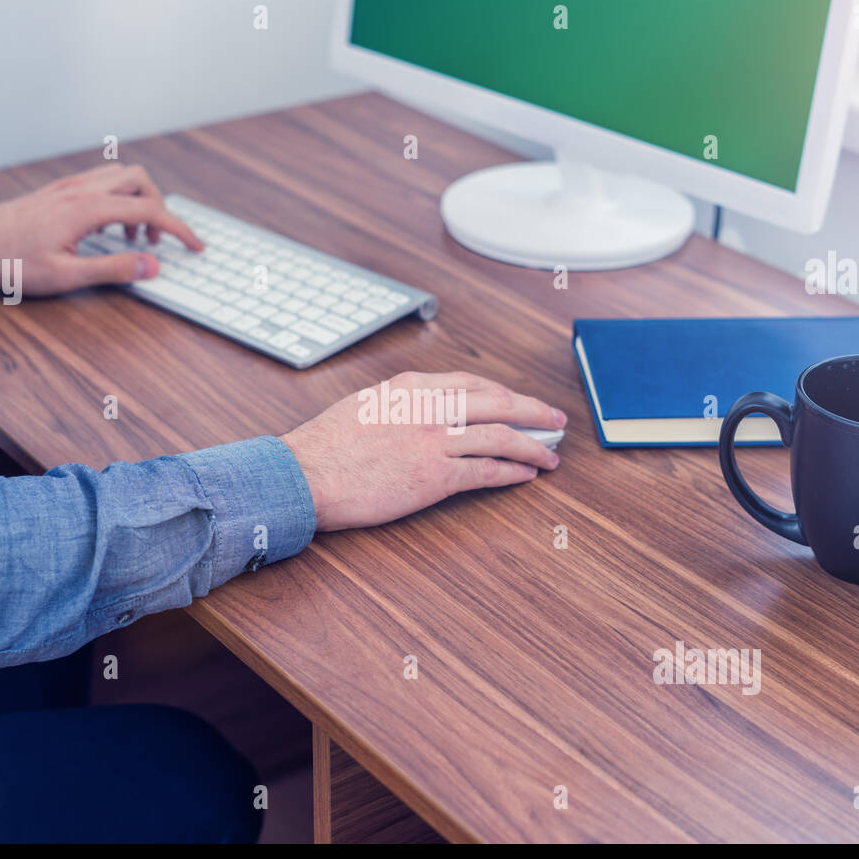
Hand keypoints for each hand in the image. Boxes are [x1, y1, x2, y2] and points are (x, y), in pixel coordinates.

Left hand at [0, 163, 201, 295]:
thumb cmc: (10, 262)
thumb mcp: (66, 275)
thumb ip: (114, 269)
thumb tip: (152, 265)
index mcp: (87, 209)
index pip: (149, 212)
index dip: (178, 229)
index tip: (196, 245)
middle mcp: (80, 190)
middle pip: (140, 182)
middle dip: (159, 209)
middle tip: (157, 242)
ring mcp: (67, 187)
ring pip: (120, 177)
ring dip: (137, 203)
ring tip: (133, 239)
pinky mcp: (57, 191)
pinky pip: (100, 183)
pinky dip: (116, 201)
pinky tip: (106, 228)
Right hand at [281, 371, 566, 531]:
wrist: (303, 475)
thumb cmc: (324, 446)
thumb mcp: (363, 405)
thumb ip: (398, 402)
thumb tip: (418, 408)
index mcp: (411, 386)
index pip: (472, 382)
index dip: (503, 393)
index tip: (518, 400)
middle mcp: (428, 407)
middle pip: (498, 403)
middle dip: (533, 411)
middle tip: (555, 420)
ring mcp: (434, 440)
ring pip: (500, 436)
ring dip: (532, 446)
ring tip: (550, 455)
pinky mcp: (434, 476)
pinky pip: (486, 471)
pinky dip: (511, 472)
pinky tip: (525, 475)